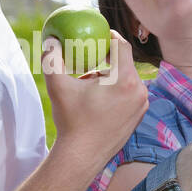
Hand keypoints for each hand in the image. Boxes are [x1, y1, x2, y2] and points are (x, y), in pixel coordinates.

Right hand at [42, 31, 147, 167]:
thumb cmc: (70, 120)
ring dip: (111, 75)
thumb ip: (52, 58)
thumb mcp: (57, 86)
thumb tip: (50, 39)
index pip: (122, 46)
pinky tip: (97, 97)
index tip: (99, 33)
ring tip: (90, 82)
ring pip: (127, 79)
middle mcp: (139, 91)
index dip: (110, 35)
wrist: (81, 157)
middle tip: (92, 53)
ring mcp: (141, 105)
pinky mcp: (139, 117)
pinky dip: (116, 90)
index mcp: (124, 80)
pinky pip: (129, 94)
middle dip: (108, 57)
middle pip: (125, 63)